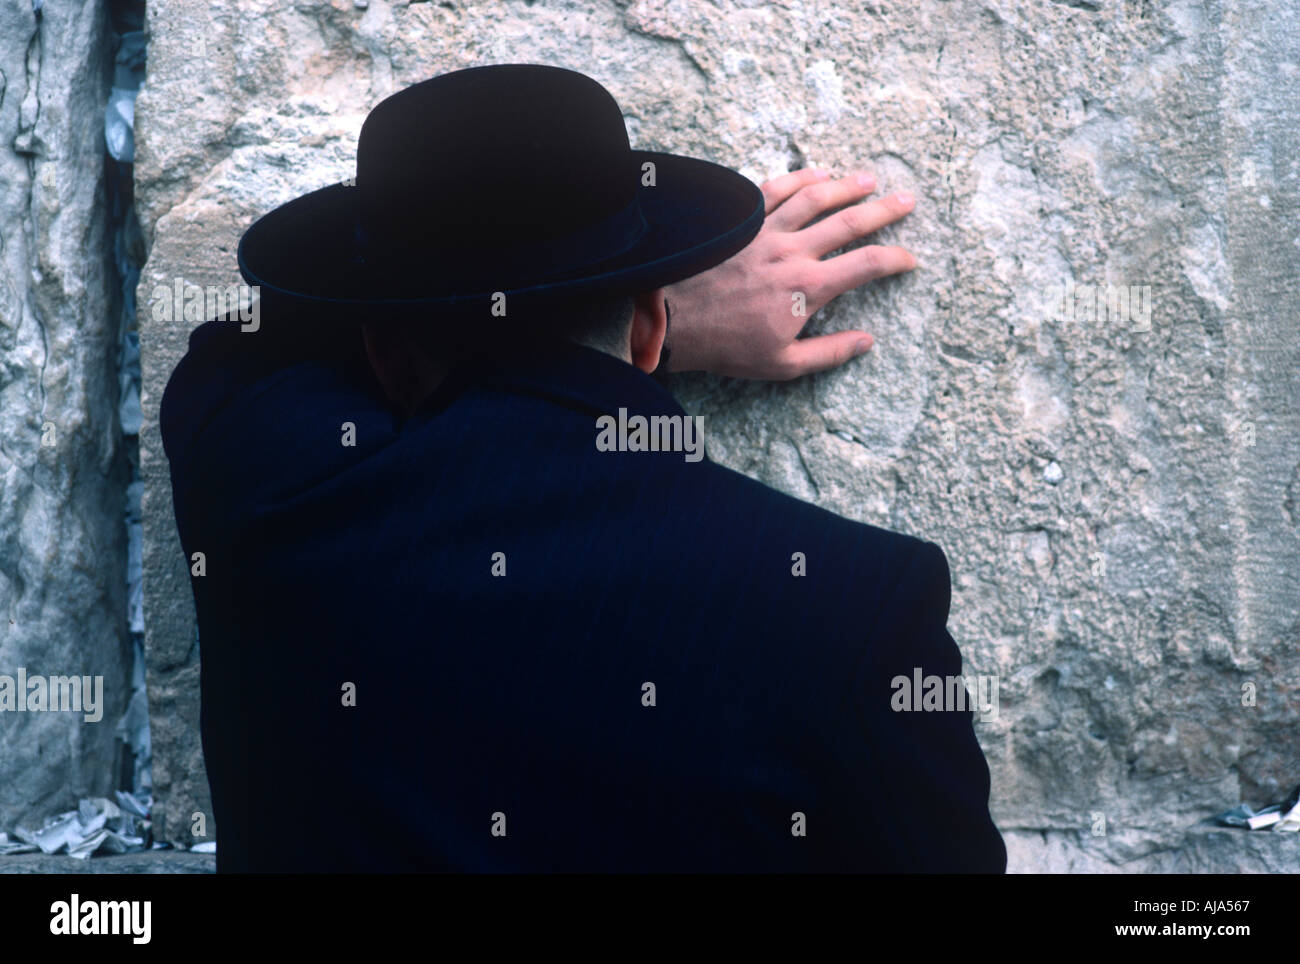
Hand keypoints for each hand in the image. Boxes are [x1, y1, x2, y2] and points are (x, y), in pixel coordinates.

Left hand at [662, 168, 916, 379]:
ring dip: (846, 186)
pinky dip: (798, 179)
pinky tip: (816, 173)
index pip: (867, 265)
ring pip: (814, 197)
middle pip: (849, 222)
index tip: (910, 258)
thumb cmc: (726, 346)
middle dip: (883, 210)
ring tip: (869, 180)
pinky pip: (774, 191)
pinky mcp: (740, 222)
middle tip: (907, 200)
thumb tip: (866, 343)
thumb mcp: (782, 363)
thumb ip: (829, 353)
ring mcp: (765, 232)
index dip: (896, 259)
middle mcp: (793, 252)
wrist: (673, 319)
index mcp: (808, 288)